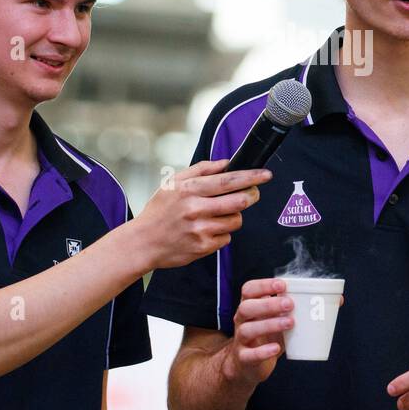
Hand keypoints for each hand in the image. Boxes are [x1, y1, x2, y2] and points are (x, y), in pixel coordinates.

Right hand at [129, 159, 270, 271]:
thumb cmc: (159, 211)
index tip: (266, 174)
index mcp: (189, 189)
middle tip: (252, 193)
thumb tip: (226, 163)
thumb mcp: (173, 183)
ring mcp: (200, 229)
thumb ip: (201, 170)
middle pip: (238, 201)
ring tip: (219, 215)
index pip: (227, 181)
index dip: (250, 177)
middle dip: (251, 196)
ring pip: (236, 220)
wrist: (143, 242)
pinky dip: (222, 233)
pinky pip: (227, 238)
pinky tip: (208, 230)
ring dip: (234, 216)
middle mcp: (195, 208)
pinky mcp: (203, 247)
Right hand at [218, 279, 347, 387]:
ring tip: (291, 323)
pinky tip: (276, 348)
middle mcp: (241, 321)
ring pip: (248, 329)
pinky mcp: (243, 359)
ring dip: (270, 324)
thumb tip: (338, 300)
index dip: (263, 285)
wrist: (249, 366)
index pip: (249, 289)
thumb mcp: (283, 321)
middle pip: (247, 307)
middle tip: (291, 304)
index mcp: (250, 306)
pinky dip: (263, 351)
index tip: (282, 285)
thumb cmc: (268, 337)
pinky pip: (250, 354)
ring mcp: (240, 340)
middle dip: (269, 304)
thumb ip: (304, 310)